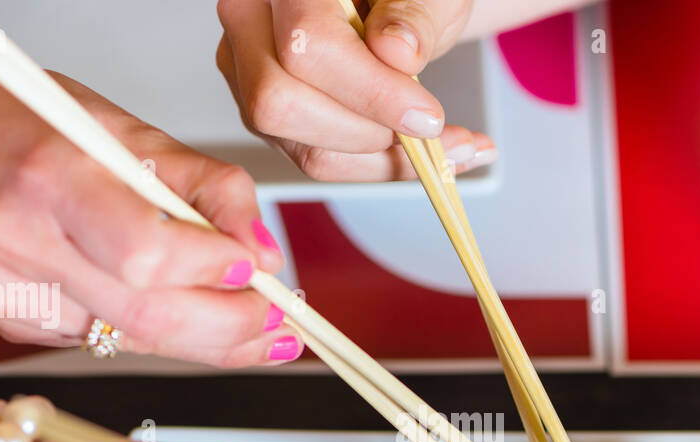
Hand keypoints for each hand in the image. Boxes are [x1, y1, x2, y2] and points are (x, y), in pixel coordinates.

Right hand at [0, 40, 295, 367]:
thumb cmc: (29, 124)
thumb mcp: (130, 131)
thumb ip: (210, 190)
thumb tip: (264, 255)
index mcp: (50, 175)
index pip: (145, 253)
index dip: (211, 272)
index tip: (258, 271)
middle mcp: (19, 241)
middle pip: (146, 319)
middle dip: (231, 330)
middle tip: (281, 325)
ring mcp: (7, 292)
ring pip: (133, 342)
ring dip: (208, 341)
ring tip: (255, 325)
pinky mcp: (10, 322)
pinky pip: (105, 343)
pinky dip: (158, 336)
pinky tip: (182, 313)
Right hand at [216, 0, 495, 180]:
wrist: (393, 8)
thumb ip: (415, 13)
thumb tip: (397, 50)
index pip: (307, 46)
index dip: (370, 91)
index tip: (427, 117)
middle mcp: (249, 26)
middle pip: (281, 104)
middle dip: (369, 132)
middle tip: (431, 130)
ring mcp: (249, 77)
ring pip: (302, 148)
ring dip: (384, 161)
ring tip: (450, 148)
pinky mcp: (271, 119)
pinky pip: (320, 162)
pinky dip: (381, 167)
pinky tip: (429, 156)